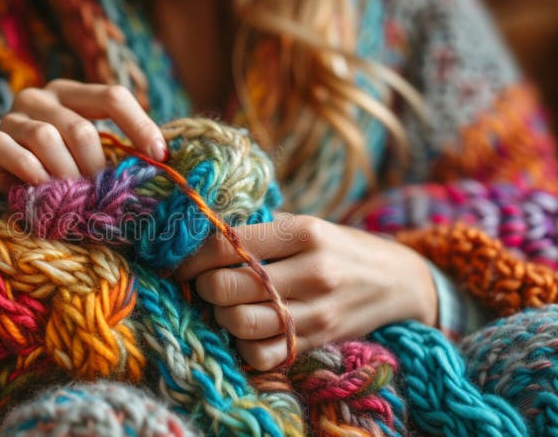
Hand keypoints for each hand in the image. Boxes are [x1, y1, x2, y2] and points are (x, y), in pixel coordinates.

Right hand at [0, 79, 166, 192]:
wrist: (8, 176)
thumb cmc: (62, 163)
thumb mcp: (91, 149)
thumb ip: (118, 148)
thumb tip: (163, 160)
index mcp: (71, 92)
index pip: (112, 96)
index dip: (139, 125)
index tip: (159, 156)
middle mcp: (41, 97)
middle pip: (81, 128)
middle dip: (97, 167)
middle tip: (103, 193)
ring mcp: (13, 117)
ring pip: (47, 140)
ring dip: (67, 174)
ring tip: (74, 196)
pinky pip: (17, 156)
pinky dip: (36, 177)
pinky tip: (45, 191)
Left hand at [175, 213, 437, 369]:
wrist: (399, 281)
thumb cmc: (340, 247)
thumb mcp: (308, 225)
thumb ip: (260, 232)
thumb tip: (200, 236)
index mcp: (304, 232)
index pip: (227, 244)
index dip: (191, 255)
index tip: (179, 261)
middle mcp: (312, 271)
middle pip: (227, 285)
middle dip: (204, 285)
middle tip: (204, 282)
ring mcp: (316, 311)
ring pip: (240, 323)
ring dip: (221, 315)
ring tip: (226, 304)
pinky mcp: (318, 341)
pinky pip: (264, 355)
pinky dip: (245, 346)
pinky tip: (247, 330)